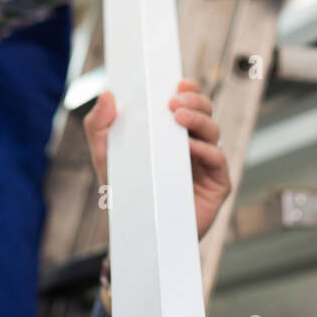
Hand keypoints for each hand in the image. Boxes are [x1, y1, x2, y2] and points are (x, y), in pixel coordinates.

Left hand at [83, 78, 229, 239]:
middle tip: (174, 100)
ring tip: (178, 116)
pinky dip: (206, 150)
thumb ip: (98, 126)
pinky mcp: (217, 186)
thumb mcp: (105, 156)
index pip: (189, 103)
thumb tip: (107, 95)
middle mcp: (194, 145)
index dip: (190, 89)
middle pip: (206, 112)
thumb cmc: (125, 192)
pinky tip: (189, 147)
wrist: (134, 233)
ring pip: (213, 131)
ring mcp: (207, 165)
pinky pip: (219, 160)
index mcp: (173, 133)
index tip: (178, 83)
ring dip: (199, 119)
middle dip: (195, 100)